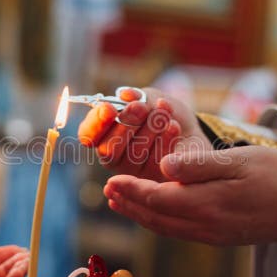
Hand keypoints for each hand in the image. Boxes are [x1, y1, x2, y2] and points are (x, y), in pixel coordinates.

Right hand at [77, 87, 210, 181]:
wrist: (188, 128)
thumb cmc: (160, 112)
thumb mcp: (147, 98)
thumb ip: (136, 97)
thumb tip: (126, 95)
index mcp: (102, 134)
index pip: (88, 134)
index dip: (96, 123)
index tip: (109, 108)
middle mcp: (113, 156)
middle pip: (109, 148)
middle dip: (126, 123)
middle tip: (140, 107)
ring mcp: (132, 172)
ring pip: (134, 155)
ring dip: (149, 128)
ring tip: (163, 111)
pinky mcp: (154, 181)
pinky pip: (157, 162)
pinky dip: (165, 139)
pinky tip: (173, 125)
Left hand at [104, 147, 276, 245]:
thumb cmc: (276, 175)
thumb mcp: (239, 161)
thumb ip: (198, 166)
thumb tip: (163, 167)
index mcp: (207, 204)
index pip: (157, 199)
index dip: (131, 191)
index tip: (110, 181)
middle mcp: (205, 225)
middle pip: (156, 218)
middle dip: (130, 204)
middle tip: (108, 191)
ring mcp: (212, 234)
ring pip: (166, 228)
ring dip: (141, 215)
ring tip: (122, 202)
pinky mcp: (220, 236)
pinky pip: (180, 231)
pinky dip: (160, 221)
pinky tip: (155, 212)